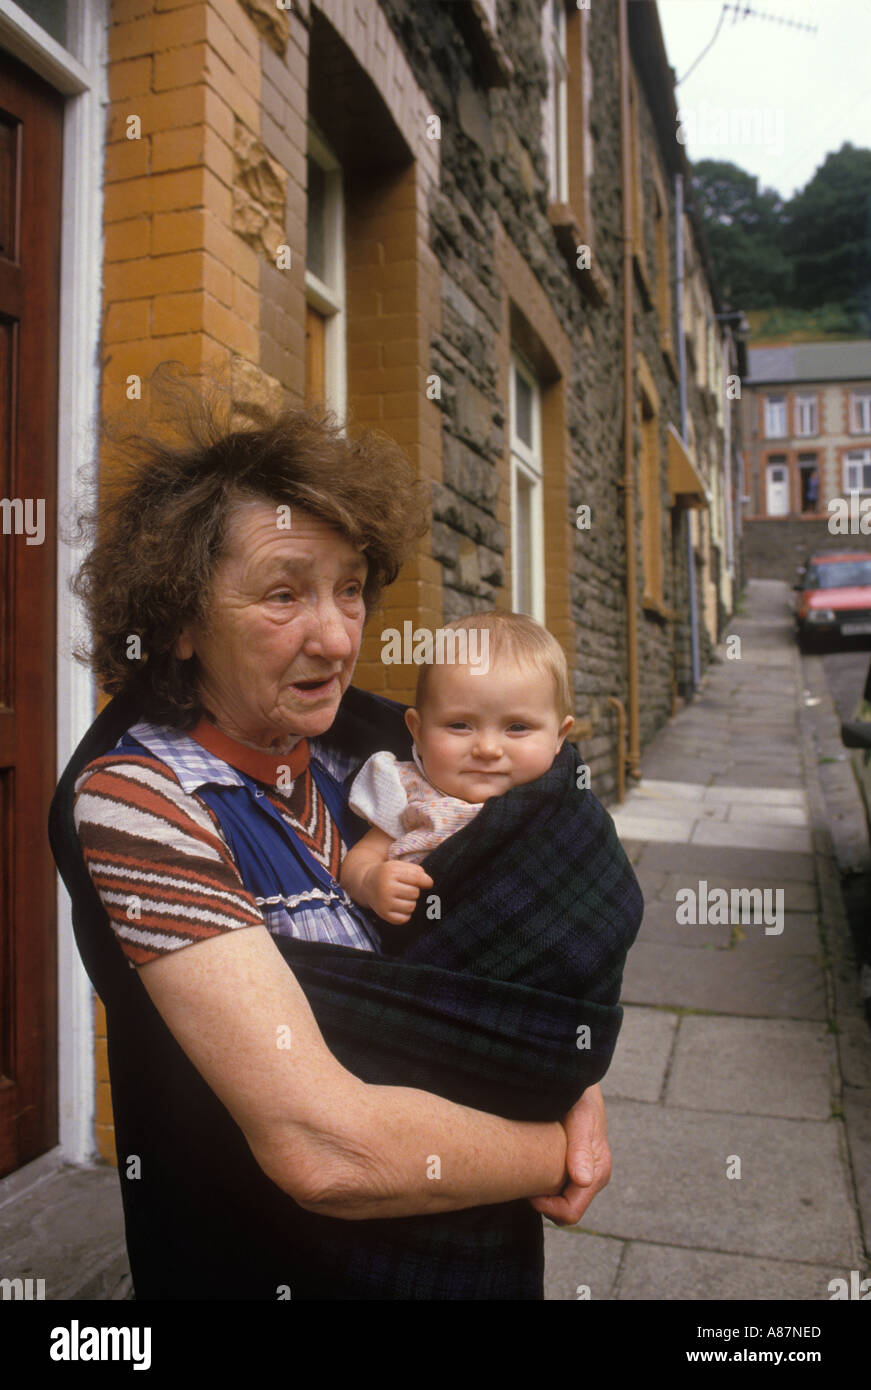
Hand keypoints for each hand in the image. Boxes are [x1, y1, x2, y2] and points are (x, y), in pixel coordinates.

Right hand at [364, 860, 433, 924]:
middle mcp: (386, 888)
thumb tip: (429, 883)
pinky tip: (399, 906)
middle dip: (414, 891)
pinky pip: (404, 919)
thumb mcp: (398, 866)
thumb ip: (416, 870)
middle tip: (405, 888)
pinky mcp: (383, 914)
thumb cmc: (388, 874)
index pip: (417, 878)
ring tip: (401, 897)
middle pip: (415, 893)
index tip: (428, 883)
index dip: (426, 881)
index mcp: (391, 872)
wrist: (366, 884)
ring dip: (410, 902)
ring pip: (411, 907)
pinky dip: (405, 914)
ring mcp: (384, 902)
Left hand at [529, 1084, 610, 1225]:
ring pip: (558, 1201)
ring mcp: (583, 1172)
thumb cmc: (579, 1096)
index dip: (546, 1207)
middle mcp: (592, 1176)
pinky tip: (530, 1163)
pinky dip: (541, 1182)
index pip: (570, 1213)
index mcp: (598, 1171)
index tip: (527, 1191)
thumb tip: (584, 1180)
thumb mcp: (580, 1118)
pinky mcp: (572, 1165)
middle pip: (563, 1212)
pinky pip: (555, 1187)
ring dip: (541, 1192)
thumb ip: (581, 1149)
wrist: (576, 1080)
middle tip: (522, 1179)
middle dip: (542, 1203)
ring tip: (525, 1169)